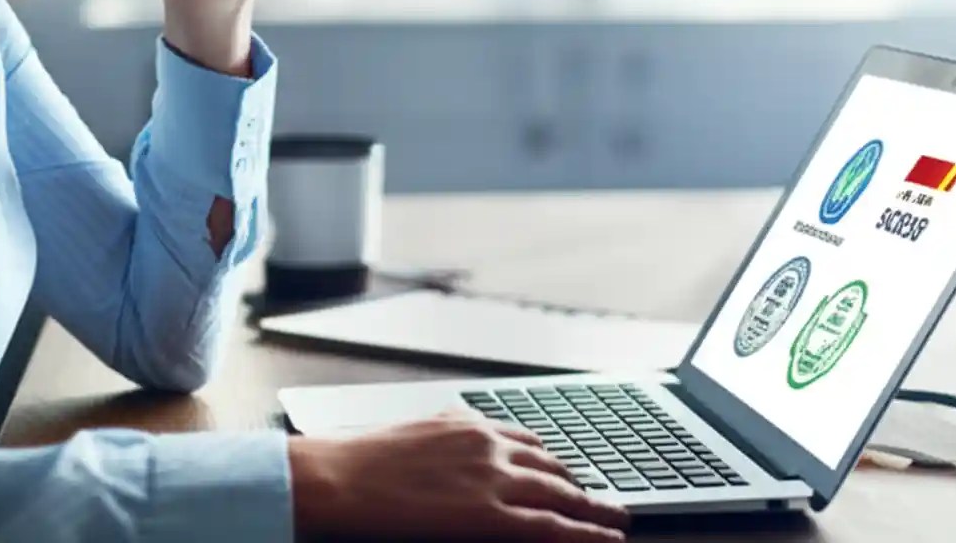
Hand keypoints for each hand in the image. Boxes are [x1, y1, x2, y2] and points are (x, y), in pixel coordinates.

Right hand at [290, 415, 630, 541]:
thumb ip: (449, 433)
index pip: (529, 441)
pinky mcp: (490, 516)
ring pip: (562, 495)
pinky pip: (552, 527)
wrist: (340, 477)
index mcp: (471, 424)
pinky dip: (585, 534)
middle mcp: (490, 445)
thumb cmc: (362, 459)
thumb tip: (466, 432)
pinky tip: (606, 540)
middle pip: (553, 468)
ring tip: (616, 521)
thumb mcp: (415, 430)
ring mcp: (493, 479)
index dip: (555, 462)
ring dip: (595, 510)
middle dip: (581, 486)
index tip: (569, 473)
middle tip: (602, 501)